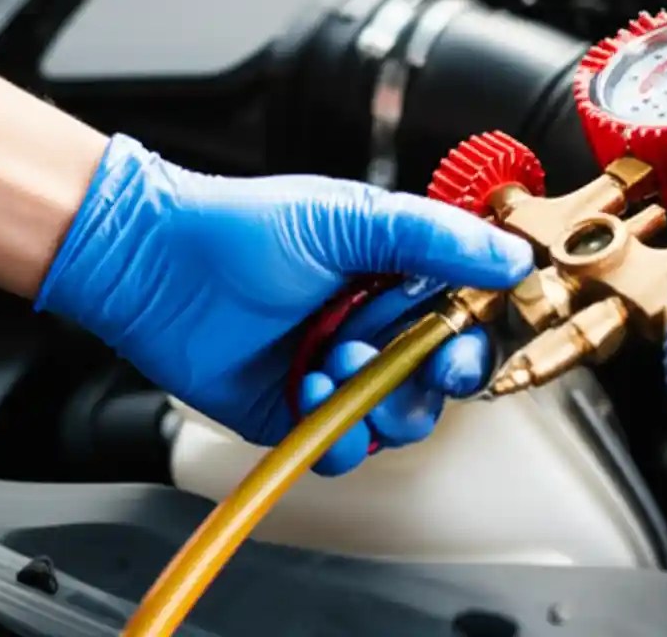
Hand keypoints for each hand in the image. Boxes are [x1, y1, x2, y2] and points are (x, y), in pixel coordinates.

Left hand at [35, 134, 531, 447]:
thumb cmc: (242, 229)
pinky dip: (339, 433)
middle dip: (433, 377)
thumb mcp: (352, 218)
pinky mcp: (298, 413)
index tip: (465, 337)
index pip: (463, 318)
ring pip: (399, 419)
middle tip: (419, 363)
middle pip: (440, 378)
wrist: (155, 266)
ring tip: (334, 363)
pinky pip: (346, 448)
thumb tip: (511, 258)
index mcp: (394, 277)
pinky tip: (309, 392)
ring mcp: (338, 374)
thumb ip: (436, 239)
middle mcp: (373, 328)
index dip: (473, 336)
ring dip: (377, 398)